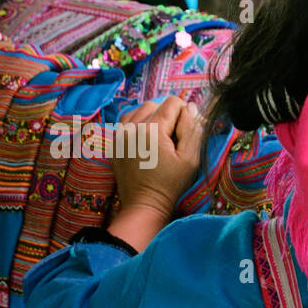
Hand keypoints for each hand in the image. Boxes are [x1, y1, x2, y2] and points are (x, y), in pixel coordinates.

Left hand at [108, 96, 203, 250]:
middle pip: (155, 104)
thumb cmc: (170, 184)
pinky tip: (146, 138)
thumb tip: (192, 108)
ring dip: (152, 118)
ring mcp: (120, 133)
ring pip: (139, 110)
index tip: (186, 133)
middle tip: (173, 138)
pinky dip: (138, 123)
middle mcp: (133, 126)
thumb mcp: (190, 159)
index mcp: (152, 129)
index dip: (185, 113)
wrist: (144, 204)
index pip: (173, 103)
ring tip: (159, 138)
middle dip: (168, 116)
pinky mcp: (115, 141)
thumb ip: (192, 130)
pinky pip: (127, 120)